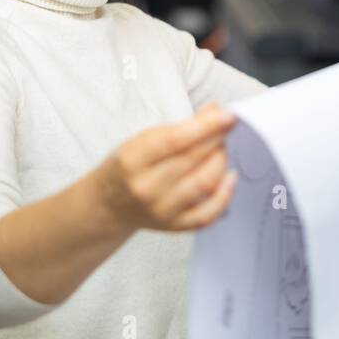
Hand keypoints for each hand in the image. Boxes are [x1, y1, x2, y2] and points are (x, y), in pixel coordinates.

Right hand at [97, 104, 239, 232]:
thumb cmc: (128, 167)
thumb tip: (215, 112)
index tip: (227, 115)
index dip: (205, 126)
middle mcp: (146, 187)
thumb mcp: (143, 140)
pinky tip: (230, 177)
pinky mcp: (175, 226)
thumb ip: (179, 127)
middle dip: (217, 139)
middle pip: (192, 159)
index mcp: (132, 160)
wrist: (109, 205)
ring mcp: (161, 210)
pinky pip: (208, 213)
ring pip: (204, 183)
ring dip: (221, 161)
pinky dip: (225, 194)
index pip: (175, 140)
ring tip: (221, 149)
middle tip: (226, 127)